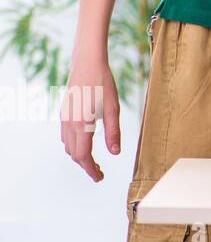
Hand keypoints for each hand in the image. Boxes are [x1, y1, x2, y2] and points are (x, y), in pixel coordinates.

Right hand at [61, 52, 119, 181]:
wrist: (87, 64)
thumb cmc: (103, 84)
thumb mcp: (113, 108)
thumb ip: (113, 132)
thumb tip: (115, 153)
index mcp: (83, 125)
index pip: (84, 156)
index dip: (91, 170)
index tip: (100, 178)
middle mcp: (70, 124)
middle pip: (75, 154)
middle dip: (87, 166)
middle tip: (100, 173)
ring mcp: (64, 118)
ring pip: (68, 146)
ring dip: (79, 156)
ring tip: (94, 161)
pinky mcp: (64, 113)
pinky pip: (65, 136)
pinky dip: (74, 146)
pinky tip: (84, 144)